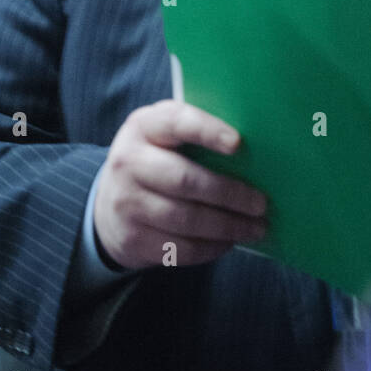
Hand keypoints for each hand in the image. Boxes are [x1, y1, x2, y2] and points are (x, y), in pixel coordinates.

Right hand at [93, 100, 267, 269]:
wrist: (110, 202)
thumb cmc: (156, 160)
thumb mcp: (166, 135)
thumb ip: (198, 133)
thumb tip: (254, 150)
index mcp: (143, 126)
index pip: (176, 122)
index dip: (207, 131)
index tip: (238, 143)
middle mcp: (129, 162)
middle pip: (185, 180)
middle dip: (230, 194)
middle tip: (261, 204)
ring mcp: (126, 203)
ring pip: (186, 219)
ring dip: (228, 226)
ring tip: (255, 228)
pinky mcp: (131, 238)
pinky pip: (179, 248)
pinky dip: (211, 247)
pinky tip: (229, 241)